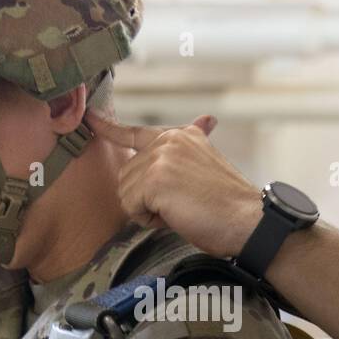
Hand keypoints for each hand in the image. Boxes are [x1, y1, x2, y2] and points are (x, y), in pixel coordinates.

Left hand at [85, 111, 263, 258]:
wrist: (248, 221)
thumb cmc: (229, 205)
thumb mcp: (206, 166)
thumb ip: (187, 152)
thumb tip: (206, 119)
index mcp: (181, 136)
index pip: (136, 132)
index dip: (109, 128)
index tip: (90, 118)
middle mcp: (169, 140)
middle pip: (127, 175)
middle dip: (146, 199)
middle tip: (181, 206)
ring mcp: (161, 157)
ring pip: (126, 192)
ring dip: (148, 210)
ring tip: (181, 210)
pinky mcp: (155, 178)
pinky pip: (131, 206)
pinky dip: (149, 220)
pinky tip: (175, 216)